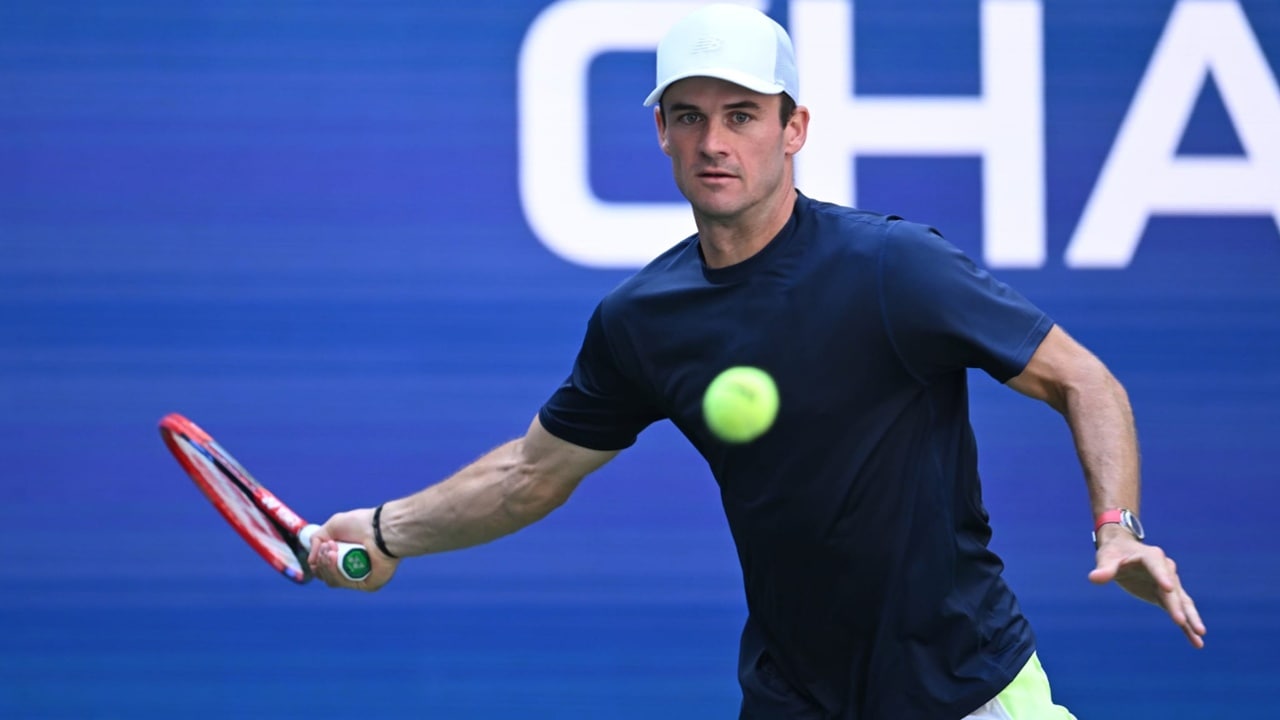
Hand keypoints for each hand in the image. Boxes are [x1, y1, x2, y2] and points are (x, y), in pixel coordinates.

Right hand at [306, 508, 400, 590]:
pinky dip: (335, 571)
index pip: (325, 567)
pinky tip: (334, 557)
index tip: (322, 546)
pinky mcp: (367, 584)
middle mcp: (352, 569)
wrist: (379, 527)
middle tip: (328, 546)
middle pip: (326, 576)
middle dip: (322, 562)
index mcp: (346, 556)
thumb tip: (310, 561)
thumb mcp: (332, 526)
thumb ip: (317, 540)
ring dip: (326, 566)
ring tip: (332, 549)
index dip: (318, 560)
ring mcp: (360, 578)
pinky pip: (345, 583)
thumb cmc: (361, 523)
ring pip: (332, 581)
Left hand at [1088, 527, 1205, 647]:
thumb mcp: (1107, 558)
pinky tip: (1196, 642)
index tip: (1168, 588)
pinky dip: (1187, 626)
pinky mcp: (1166, 596)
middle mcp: (1166, 570)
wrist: (1124, 552)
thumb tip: (1094, 579)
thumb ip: (1104, 569)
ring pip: (1182, 602)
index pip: (1158, 567)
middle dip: (1178, 605)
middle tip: (1182, 621)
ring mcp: (1169, 584)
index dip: (1162, 577)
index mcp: (1151, 557)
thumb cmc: (1114, 553)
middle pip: (1173, 589)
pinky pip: (1179, 611)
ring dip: (1191, 618)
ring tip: (1200, 635)